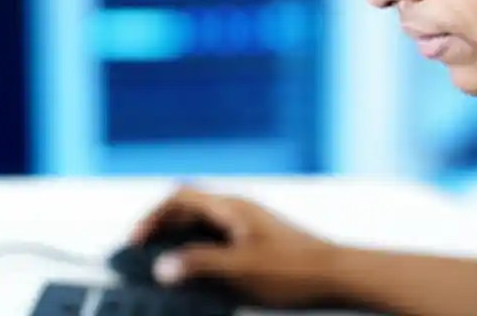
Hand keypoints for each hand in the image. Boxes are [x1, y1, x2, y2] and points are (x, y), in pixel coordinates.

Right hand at [128, 186, 340, 308]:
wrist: (339, 276)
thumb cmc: (294, 270)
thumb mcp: (240, 270)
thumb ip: (199, 265)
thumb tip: (162, 267)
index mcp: (232, 208)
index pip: (181, 198)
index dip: (153, 216)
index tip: (136, 241)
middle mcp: (239, 211)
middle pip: (191, 210)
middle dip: (163, 229)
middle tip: (144, 255)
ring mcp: (251, 226)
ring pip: (205, 227)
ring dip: (182, 243)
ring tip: (168, 269)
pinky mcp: (260, 244)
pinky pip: (221, 241)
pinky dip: (202, 253)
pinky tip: (202, 278)